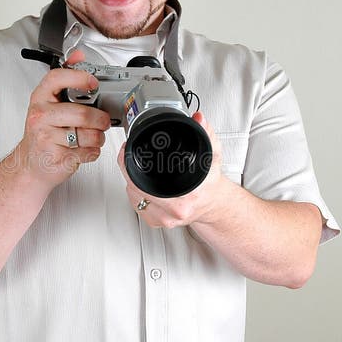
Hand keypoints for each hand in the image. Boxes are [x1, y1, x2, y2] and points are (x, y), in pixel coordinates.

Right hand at [15, 50, 110, 189]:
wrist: (31, 163)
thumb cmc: (43, 132)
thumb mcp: (50, 102)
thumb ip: (66, 78)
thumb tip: (78, 55)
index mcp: (40, 98)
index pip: (56, 78)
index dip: (78, 78)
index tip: (93, 83)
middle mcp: (41, 116)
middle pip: (81, 113)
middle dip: (100, 118)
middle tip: (103, 120)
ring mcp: (47, 138)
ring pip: (88, 135)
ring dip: (98, 137)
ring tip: (93, 136)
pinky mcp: (57, 157)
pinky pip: (87, 152)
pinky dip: (93, 151)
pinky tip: (85, 149)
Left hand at [117, 111, 223, 227]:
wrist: (214, 203)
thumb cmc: (211, 183)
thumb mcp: (212, 154)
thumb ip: (206, 133)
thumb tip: (198, 119)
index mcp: (187, 196)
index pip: (145, 179)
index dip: (129, 162)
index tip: (126, 150)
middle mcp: (175, 211)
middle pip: (134, 187)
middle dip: (129, 169)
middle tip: (128, 154)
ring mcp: (165, 219)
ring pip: (133, 197)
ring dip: (131, 182)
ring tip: (135, 168)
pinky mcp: (157, 223)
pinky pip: (137, 206)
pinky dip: (135, 194)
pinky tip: (140, 185)